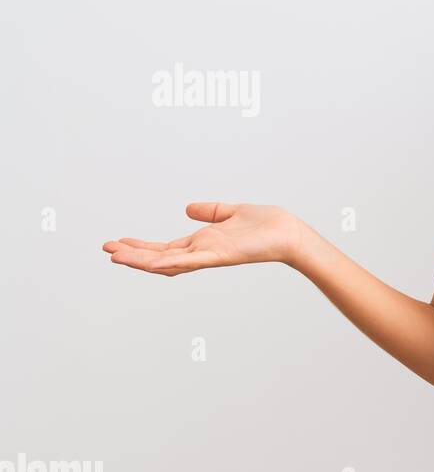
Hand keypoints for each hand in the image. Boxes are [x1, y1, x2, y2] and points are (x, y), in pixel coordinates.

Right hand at [102, 202, 305, 276]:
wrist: (289, 233)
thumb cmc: (266, 225)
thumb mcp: (231, 212)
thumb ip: (210, 212)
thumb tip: (189, 209)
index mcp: (202, 243)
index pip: (165, 248)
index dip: (141, 247)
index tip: (118, 242)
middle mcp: (202, 252)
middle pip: (160, 257)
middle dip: (133, 254)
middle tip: (107, 249)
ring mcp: (209, 256)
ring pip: (168, 263)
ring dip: (142, 261)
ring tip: (116, 257)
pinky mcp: (220, 256)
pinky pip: (190, 261)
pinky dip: (168, 262)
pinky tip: (149, 263)